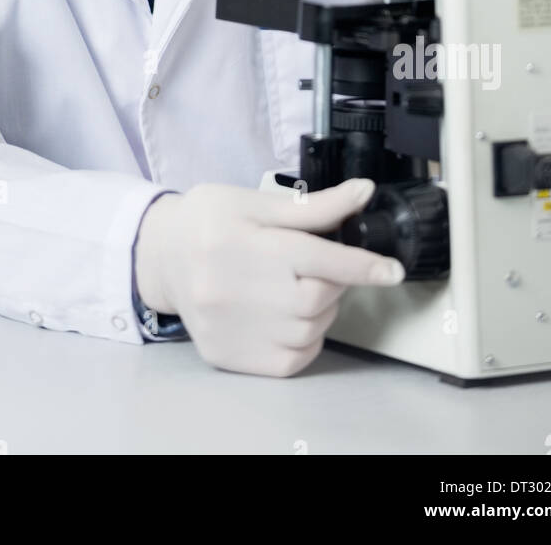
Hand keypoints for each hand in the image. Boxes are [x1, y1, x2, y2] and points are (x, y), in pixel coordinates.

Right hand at [134, 178, 404, 376]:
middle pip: (317, 297)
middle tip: (318, 265)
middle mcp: (235, 290)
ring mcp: (231, 328)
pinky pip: (292, 358)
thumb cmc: (207, 221)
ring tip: (294, 286)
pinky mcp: (229, 355)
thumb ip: (313, 206)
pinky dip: (305, 338)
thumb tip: (363, 193)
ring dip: (320, 309)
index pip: (317, 258)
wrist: (159, 256)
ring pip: (310, 330)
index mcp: (245, 242)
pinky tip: (288, 314)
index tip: (391, 270)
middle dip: (334, 281)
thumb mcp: (255, 201)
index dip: (361, 265)